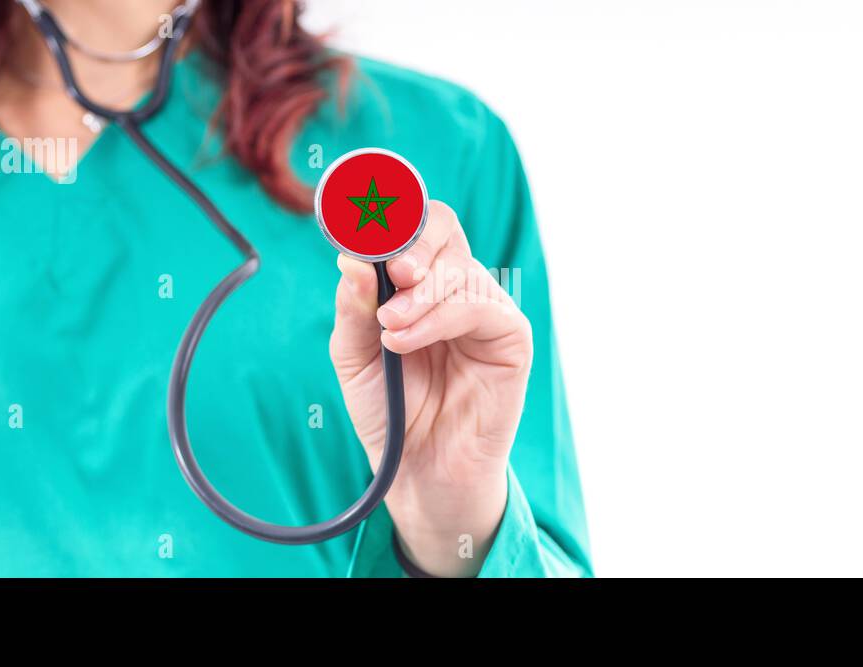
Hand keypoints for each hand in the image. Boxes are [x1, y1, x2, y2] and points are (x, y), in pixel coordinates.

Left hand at [330, 201, 532, 576]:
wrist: (418, 470)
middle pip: (443, 228)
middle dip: (414, 242)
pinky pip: (479, 305)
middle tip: (394, 274)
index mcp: (418, 283)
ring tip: (391, 329)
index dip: (391, 216)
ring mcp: (485, 309)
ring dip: (420, 295)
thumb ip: (353, 308)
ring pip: (459, 269)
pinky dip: (440, 318)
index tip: (361, 229)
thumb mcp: (354, 356)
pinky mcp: (510, 336)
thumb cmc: (389, 411)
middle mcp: (454, 287)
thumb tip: (351, 260)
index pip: (414, 225)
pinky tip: (407, 341)